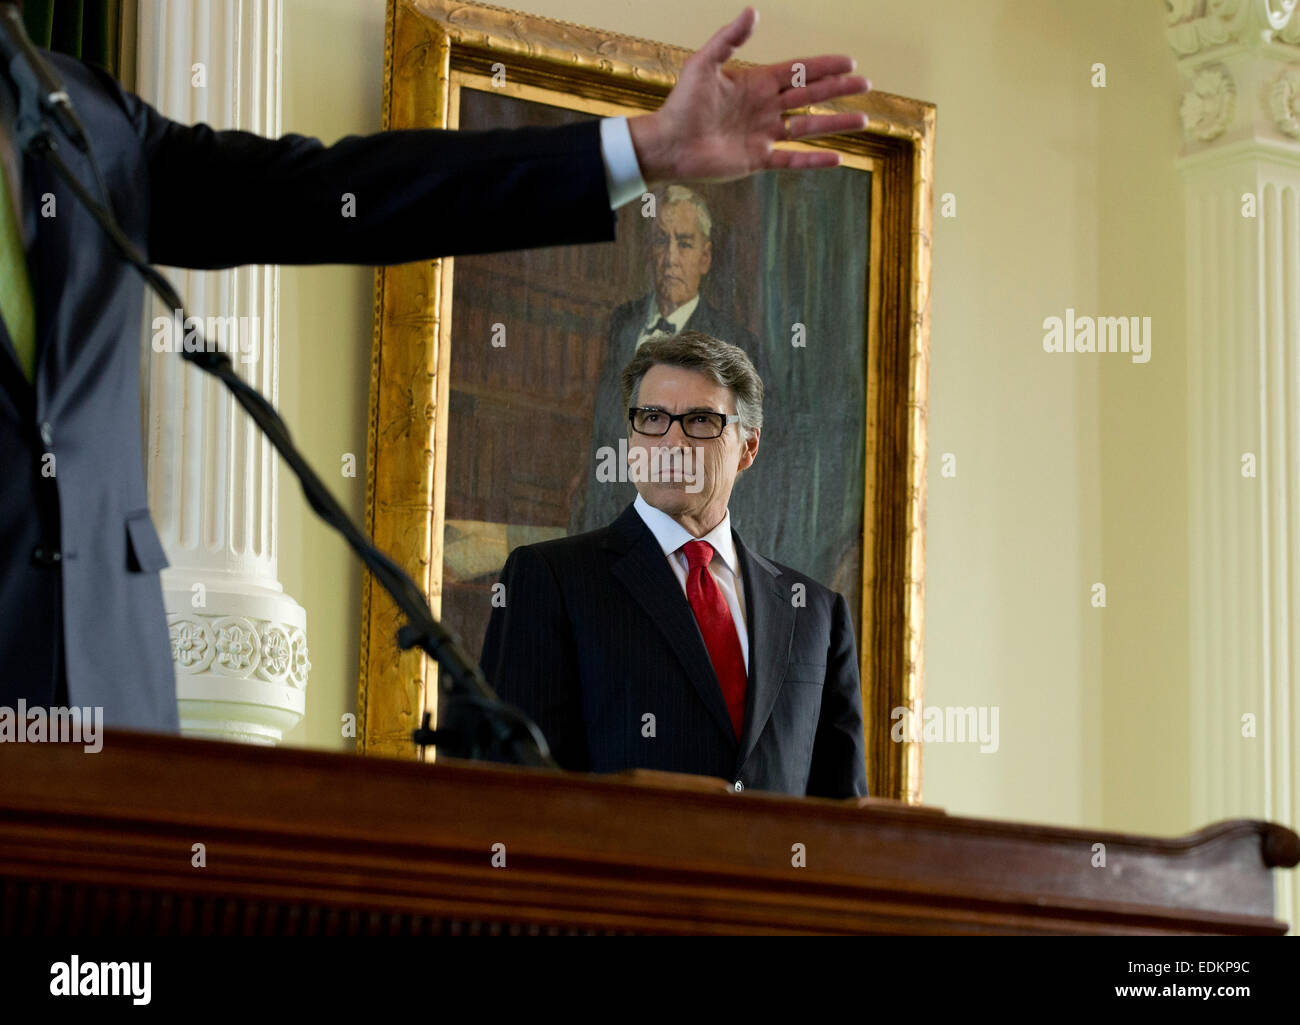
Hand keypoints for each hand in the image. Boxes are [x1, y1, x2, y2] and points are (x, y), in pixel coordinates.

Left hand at [627, 7, 869, 185]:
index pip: (797, 72)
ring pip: (807, 128)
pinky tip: (837, 157)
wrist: (667, 144)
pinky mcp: (757, 160)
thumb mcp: (704, 64)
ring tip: (864, 120)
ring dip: (835, 124)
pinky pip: (791, 160)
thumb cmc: (681, 104)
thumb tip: (753, 11)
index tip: (849, 62)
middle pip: (809, 97)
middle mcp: (764, 109)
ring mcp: (763, 135)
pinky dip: (814, 160)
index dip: (823, 67)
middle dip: (838, 90)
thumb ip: (729, 39)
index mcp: (756, 84)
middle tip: (865, 85)